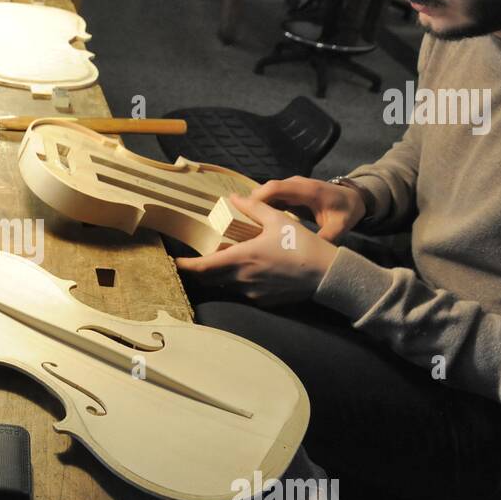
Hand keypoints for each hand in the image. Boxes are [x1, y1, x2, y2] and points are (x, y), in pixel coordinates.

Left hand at [175, 195, 338, 305]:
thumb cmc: (302, 244)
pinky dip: (242, 282)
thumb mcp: (278, 219)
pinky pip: (245, 292)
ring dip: (223, 275)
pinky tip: (256, 270)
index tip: (174, 262)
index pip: (202, 267)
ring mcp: (252, 293)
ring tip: (231, 259)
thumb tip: (234, 198)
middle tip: (197, 259)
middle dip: (201, 270)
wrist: (327, 274)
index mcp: (241, 258)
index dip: (184, 266)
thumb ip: (253, 207)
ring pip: (227, 285)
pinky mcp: (264, 301)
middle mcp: (242, 279)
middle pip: (210, 279)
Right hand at [248, 176, 365, 242]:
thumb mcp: (339, 227)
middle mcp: (296, 185)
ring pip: (266, 192)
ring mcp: (292, 187)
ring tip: (243, 224)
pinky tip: (256, 224)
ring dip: (255, 206)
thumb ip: (326, 238)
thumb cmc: (346, 211)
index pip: (277, 188)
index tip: (246, 212)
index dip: (259, 197)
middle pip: (266, 188)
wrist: (353, 198)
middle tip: (238, 222)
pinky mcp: (289, 193)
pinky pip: (271, 197)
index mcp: (307, 190)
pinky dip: (262, 208)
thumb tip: (312, 254)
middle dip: (251, 203)